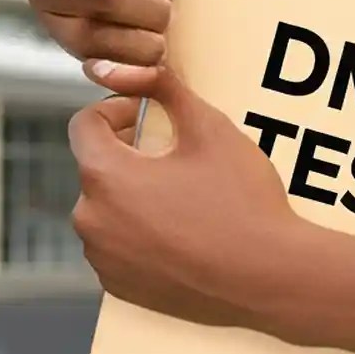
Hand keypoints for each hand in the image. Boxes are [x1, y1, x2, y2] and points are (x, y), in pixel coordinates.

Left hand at [67, 59, 313, 332]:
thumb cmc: (241, 200)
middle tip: (173, 154)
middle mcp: (91, 221)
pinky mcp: (120, 287)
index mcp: (104, 176)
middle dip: (127, 154)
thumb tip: (116, 66)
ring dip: (131, 194)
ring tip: (180, 195)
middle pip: (96, 168)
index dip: (116, 110)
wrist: (269, 278)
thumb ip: (161, 86)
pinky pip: (117, 245)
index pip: (85, 125)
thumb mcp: (207, 127)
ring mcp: (103, 259)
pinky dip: (137, 232)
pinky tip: (180, 230)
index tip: (146, 114)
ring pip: (105, 208)